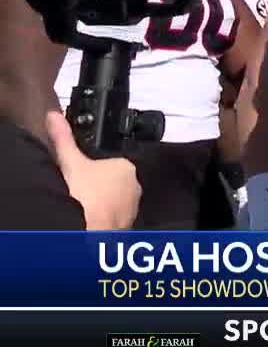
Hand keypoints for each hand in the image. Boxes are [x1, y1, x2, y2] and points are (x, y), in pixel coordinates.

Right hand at [46, 111, 140, 229]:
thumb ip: (63, 138)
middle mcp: (135, 188)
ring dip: (102, 205)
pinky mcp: (126, 227)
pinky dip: (103, 221)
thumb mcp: (70, 162)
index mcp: (126, 168)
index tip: (82, 175)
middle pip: (114, 184)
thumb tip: (54, 116)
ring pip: (115, 203)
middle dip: (99, 187)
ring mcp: (132, 209)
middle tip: (78, 191)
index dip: (95, 169)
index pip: (112, 163)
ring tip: (83, 208)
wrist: (89, 230)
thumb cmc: (84, 194)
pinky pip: (113, 221)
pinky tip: (89, 222)